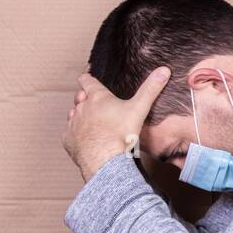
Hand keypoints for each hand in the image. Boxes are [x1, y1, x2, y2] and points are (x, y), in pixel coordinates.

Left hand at [63, 66, 170, 181]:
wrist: (105, 161)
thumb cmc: (121, 134)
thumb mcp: (139, 109)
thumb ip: (150, 89)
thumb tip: (163, 70)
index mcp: (97, 97)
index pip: (86, 80)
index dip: (86, 76)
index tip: (87, 73)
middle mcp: (81, 107)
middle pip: (79, 98)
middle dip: (85, 99)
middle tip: (94, 104)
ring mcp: (73, 124)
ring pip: (73, 115)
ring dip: (80, 116)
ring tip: (91, 123)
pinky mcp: (69, 140)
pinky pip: (69, 135)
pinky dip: (75, 136)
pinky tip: (85, 140)